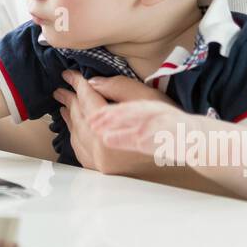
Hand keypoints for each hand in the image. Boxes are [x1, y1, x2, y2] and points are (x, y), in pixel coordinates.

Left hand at [52, 71, 179, 175]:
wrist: (184, 153)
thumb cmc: (170, 124)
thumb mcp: (147, 97)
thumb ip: (117, 89)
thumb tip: (91, 83)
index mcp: (113, 130)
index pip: (88, 101)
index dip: (77, 85)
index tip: (69, 75)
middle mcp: (103, 151)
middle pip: (80, 119)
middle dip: (71, 100)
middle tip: (63, 87)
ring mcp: (101, 164)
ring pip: (77, 134)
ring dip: (70, 116)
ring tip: (65, 103)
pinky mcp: (103, 171)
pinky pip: (81, 150)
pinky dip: (76, 134)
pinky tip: (75, 125)